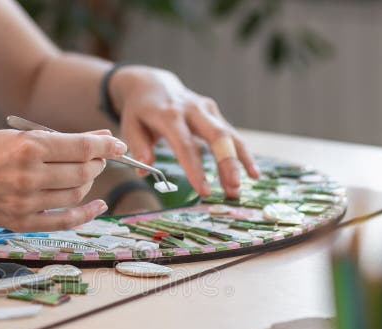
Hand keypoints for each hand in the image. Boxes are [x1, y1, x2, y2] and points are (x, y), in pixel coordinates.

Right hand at [0, 129, 126, 230]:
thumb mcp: (22, 136)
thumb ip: (62, 139)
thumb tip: (102, 138)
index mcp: (28, 148)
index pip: (81, 148)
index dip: (105, 146)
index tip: (118, 145)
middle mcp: (28, 176)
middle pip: (82, 172)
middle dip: (97, 164)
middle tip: (97, 159)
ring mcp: (25, 202)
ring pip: (76, 195)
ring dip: (88, 184)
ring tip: (85, 175)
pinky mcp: (22, 222)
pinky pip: (64, 221)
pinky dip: (86, 213)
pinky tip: (98, 205)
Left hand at [109, 66, 259, 198]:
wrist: (152, 84)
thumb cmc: (140, 110)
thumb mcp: (130, 125)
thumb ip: (138, 146)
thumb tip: (144, 170)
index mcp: (169, 114)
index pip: (185, 145)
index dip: (196, 169)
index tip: (204, 191)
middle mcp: (192, 109)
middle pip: (217, 136)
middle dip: (227, 163)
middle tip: (233, 188)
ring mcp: (207, 109)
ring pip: (229, 135)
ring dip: (239, 162)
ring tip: (240, 188)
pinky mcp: (214, 113)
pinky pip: (231, 135)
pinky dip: (242, 154)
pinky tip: (251, 174)